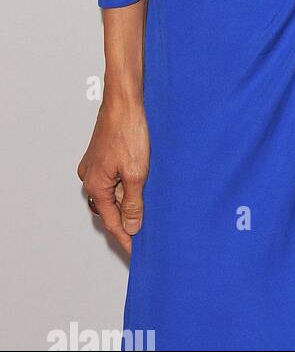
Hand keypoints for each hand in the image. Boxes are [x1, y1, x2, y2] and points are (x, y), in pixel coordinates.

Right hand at [77, 93, 149, 251]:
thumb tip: (131, 227)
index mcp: (95, 186)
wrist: (125, 99)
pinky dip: (126, 185)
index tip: (137, 252)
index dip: (126, 238)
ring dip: (128, 201)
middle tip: (146, 234)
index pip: (112, 222)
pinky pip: (114, 178)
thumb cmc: (129, 131)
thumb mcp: (137, 173)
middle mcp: (90, 177)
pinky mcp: (103, 153)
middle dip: (127, 221)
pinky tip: (141, 185)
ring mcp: (95, 165)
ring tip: (147, 212)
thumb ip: (133, 202)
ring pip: (112, 192)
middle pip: (109, 208)